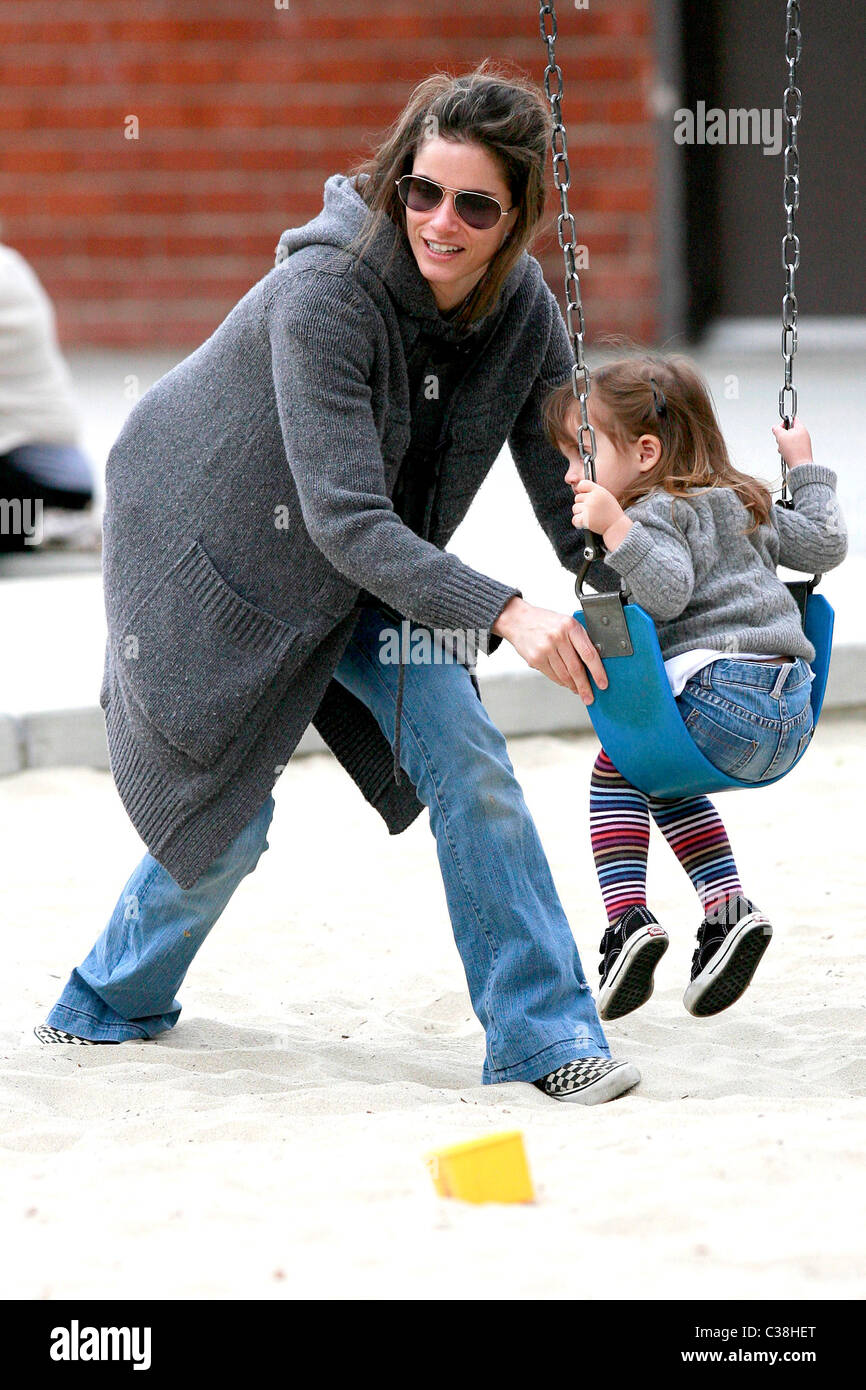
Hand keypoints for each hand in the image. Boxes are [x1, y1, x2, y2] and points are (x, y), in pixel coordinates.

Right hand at [491, 597, 607, 702]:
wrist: (518, 620)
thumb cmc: (545, 622)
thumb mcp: (566, 623)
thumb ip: (579, 640)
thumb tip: (593, 664)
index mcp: (570, 626)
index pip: (589, 654)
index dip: (598, 672)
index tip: (602, 683)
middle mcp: (558, 637)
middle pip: (576, 669)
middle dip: (585, 686)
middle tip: (590, 697)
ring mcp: (545, 649)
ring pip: (564, 675)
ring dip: (572, 685)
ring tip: (577, 689)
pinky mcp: (535, 659)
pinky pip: (552, 676)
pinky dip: (561, 681)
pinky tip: (565, 682)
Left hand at [571, 479, 628, 547]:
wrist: (616, 526)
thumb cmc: (611, 512)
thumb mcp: (606, 497)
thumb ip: (594, 492)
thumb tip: (578, 488)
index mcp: (599, 491)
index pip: (582, 484)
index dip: (581, 489)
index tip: (583, 494)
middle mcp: (593, 498)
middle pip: (577, 498)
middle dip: (582, 504)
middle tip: (591, 510)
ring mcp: (588, 509)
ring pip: (575, 508)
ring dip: (580, 513)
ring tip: (591, 517)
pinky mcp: (584, 519)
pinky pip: (574, 519)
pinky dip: (579, 523)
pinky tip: (586, 523)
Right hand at [771, 415, 812, 467]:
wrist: (800, 465)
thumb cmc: (794, 451)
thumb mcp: (781, 436)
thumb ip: (777, 429)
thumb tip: (775, 427)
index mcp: (801, 428)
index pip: (792, 419)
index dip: (784, 422)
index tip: (779, 428)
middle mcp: (804, 434)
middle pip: (790, 430)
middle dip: (782, 435)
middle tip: (780, 440)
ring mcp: (803, 443)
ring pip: (790, 440)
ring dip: (784, 444)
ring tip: (783, 449)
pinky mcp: (802, 450)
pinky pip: (792, 447)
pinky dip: (787, 449)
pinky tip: (786, 454)